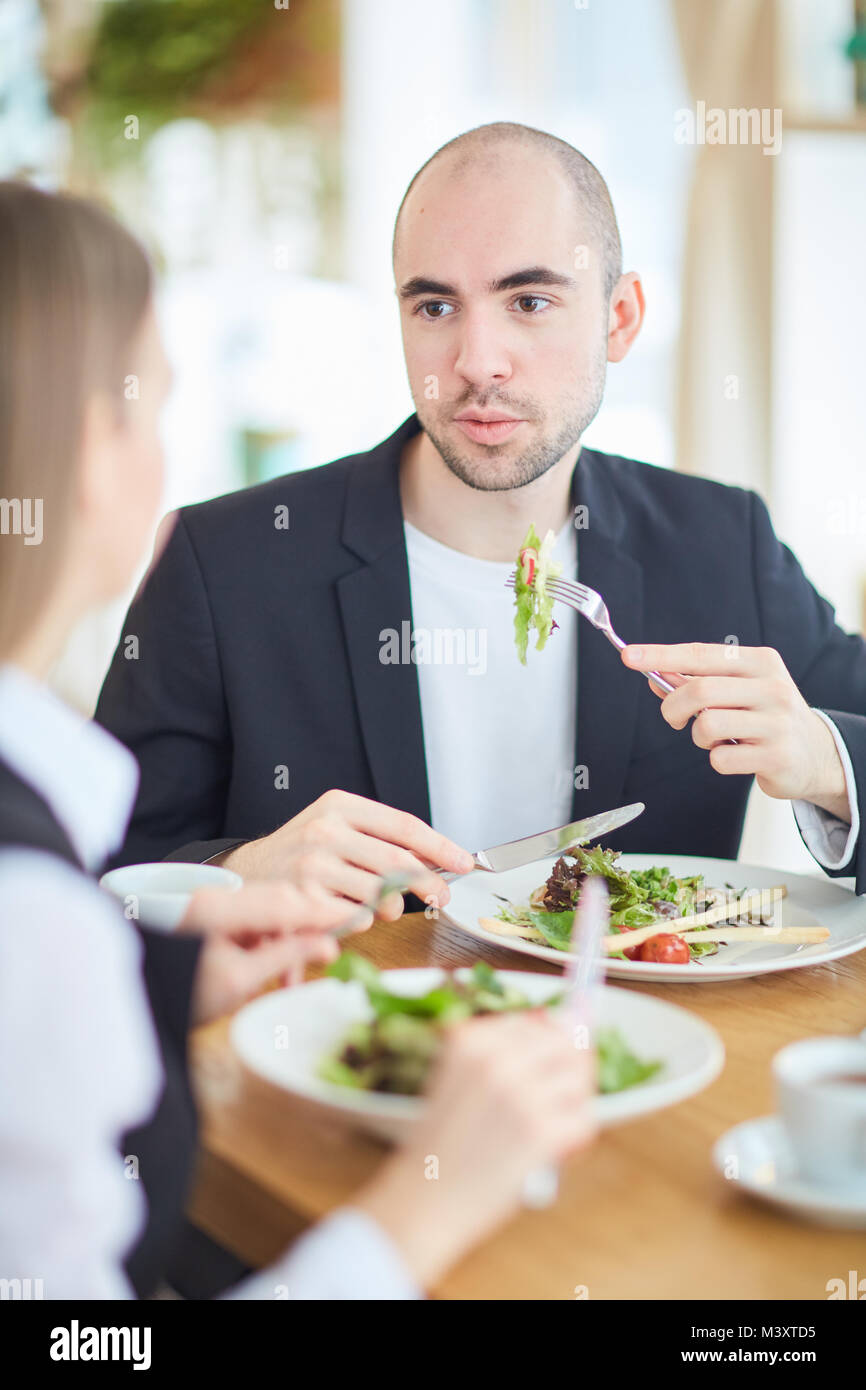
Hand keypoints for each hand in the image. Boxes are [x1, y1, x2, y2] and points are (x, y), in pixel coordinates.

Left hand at [180, 881, 373, 1023]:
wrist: (131, 1003)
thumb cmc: (178, 993)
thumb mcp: (237, 982)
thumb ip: (284, 958)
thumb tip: (326, 946)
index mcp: (219, 908)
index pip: (286, 900)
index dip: (325, 909)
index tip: (358, 915)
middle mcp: (215, 898)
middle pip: (279, 900)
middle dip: (309, 924)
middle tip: (332, 948)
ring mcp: (209, 907)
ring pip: (267, 912)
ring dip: (287, 939)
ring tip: (293, 977)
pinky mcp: (207, 919)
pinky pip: (251, 922)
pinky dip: (268, 943)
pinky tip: (274, 969)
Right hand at [213, 790, 473, 919]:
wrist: (247, 873)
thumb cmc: (302, 852)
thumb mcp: (338, 829)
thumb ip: (381, 839)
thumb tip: (438, 859)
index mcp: (340, 805)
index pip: (404, 825)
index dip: (440, 846)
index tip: (464, 863)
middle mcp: (326, 830)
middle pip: (398, 862)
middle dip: (429, 884)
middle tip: (441, 898)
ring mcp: (313, 864)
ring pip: (380, 894)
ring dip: (391, 908)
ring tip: (382, 908)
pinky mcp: (304, 899)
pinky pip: (356, 917)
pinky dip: (363, 922)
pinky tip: (351, 916)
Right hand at [351, 1011, 595, 1287]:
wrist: (423, 1200)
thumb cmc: (441, 1145)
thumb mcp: (457, 1078)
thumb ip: (501, 1051)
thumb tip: (567, 1020)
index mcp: (471, 1040)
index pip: (537, 1022)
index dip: (551, 1046)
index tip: (547, 1070)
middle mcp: (496, 1058)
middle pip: (565, 1044)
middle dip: (574, 1070)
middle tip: (563, 1100)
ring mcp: (520, 1093)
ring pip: (580, 1081)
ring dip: (576, 1105)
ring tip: (557, 1129)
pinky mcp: (540, 1132)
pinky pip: (583, 1120)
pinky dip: (578, 1139)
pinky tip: (558, 1152)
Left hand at [622, 642, 850, 820]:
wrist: (816, 753)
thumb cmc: (766, 716)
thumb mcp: (737, 690)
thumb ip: (696, 683)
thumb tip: (654, 678)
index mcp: (760, 662)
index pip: (700, 654)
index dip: (660, 655)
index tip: (628, 655)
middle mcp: (772, 687)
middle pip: (700, 691)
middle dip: (673, 707)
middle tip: (674, 718)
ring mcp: (777, 722)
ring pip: (707, 725)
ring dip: (697, 736)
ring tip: (714, 738)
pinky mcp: (777, 756)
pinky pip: (720, 759)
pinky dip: (716, 760)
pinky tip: (735, 755)